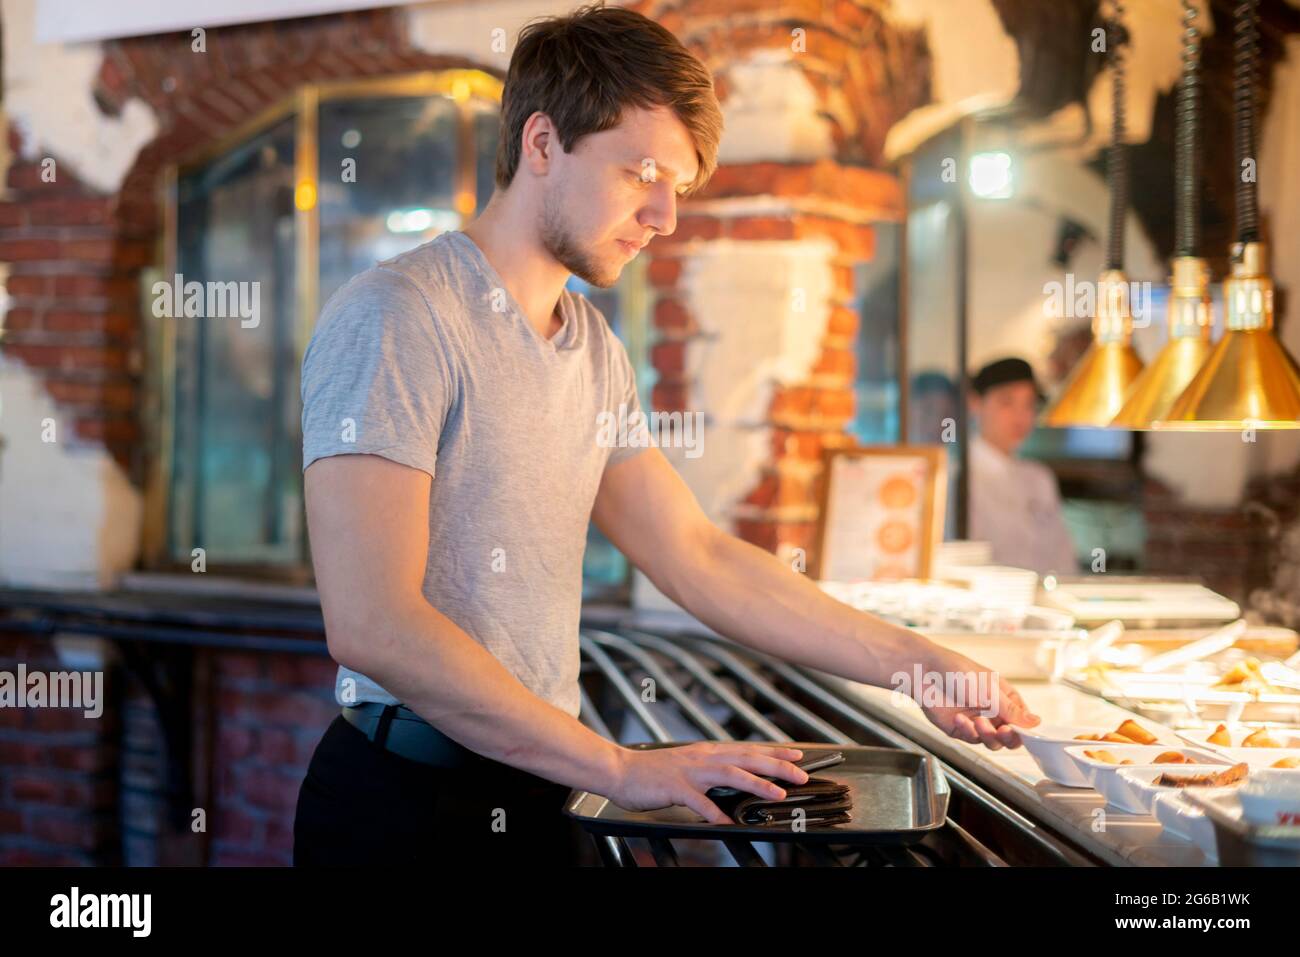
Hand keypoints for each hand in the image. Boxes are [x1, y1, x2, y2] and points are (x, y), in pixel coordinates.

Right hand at [608, 742, 809, 824]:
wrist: (621, 770)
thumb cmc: (653, 772)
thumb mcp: (688, 766)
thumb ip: (711, 772)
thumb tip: (735, 778)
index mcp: (707, 753)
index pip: (748, 750)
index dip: (774, 753)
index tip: (798, 755)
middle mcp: (703, 758)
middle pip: (747, 759)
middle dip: (777, 766)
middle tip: (801, 774)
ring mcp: (690, 772)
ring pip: (730, 774)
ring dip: (757, 783)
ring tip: (777, 793)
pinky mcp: (675, 787)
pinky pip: (699, 801)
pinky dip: (714, 812)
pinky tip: (727, 822)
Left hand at [912, 648, 1040, 749]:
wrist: (923, 672)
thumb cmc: (956, 671)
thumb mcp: (988, 689)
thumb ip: (1011, 710)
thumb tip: (1036, 722)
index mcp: (1003, 697)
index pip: (1022, 720)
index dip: (1024, 729)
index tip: (1021, 731)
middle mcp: (992, 711)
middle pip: (1009, 736)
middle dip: (1008, 737)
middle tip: (1003, 731)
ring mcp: (976, 721)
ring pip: (992, 742)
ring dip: (988, 734)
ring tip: (978, 721)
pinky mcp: (959, 729)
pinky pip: (971, 739)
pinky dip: (968, 731)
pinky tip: (960, 719)